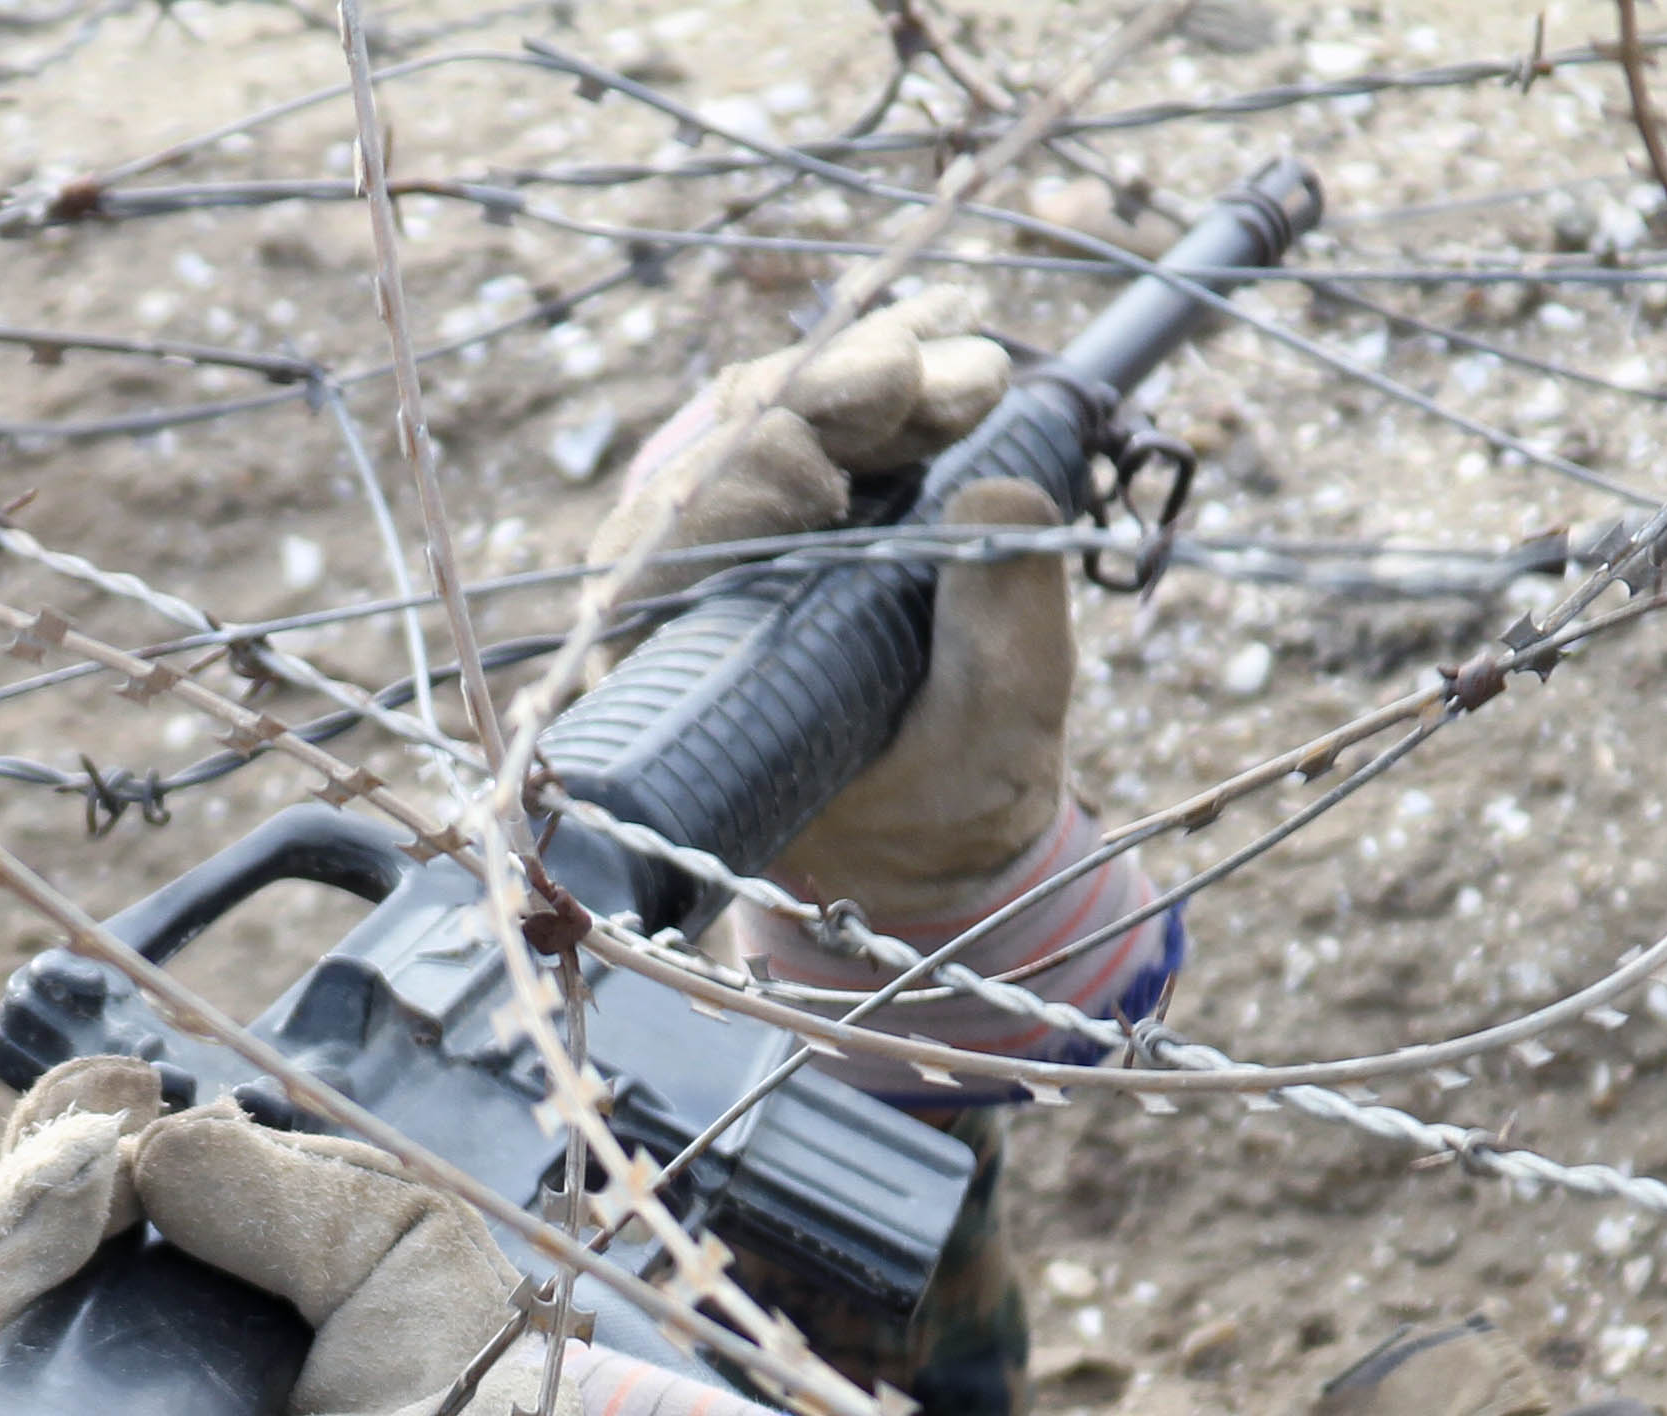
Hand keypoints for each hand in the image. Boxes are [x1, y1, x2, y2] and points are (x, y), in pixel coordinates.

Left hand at [603, 296, 1176, 1083]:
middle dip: (825, 400)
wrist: (944, 823)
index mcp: (672, 680)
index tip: (839, 454)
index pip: (668, 548)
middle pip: (717, 455)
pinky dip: (878, 372)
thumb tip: (998, 486)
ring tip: (966, 370)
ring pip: (762, 415)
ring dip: (864, 374)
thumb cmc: (942, 809)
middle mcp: (672, 594)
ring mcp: (727, 536)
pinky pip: (810, 411)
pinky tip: (945, 341)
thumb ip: (993, 638)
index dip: (750, 481)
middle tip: (928, 373)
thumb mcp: (984, 744)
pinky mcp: (783, 498)